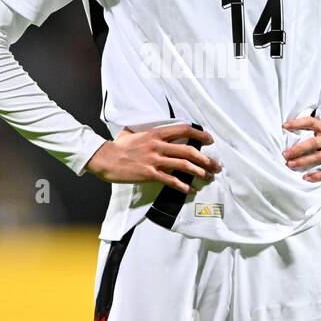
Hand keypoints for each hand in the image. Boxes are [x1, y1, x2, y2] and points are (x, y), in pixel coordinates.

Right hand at [85, 124, 222, 192]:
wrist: (105, 158)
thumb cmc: (118, 146)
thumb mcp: (134, 134)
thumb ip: (147, 133)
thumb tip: (155, 133)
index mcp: (155, 133)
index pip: (183, 130)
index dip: (199, 134)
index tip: (210, 140)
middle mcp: (158, 146)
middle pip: (189, 151)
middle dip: (206, 159)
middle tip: (216, 166)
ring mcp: (154, 160)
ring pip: (183, 165)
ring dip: (200, 172)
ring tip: (208, 178)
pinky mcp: (149, 174)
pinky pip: (170, 180)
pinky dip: (183, 186)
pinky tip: (190, 190)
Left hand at [281, 116, 320, 181]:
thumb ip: (312, 131)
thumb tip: (289, 131)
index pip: (312, 122)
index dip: (298, 123)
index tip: (284, 126)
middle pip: (313, 143)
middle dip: (298, 149)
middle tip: (285, 154)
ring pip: (318, 157)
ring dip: (303, 162)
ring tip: (291, 164)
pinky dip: (316, 176)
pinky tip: (306, 177)